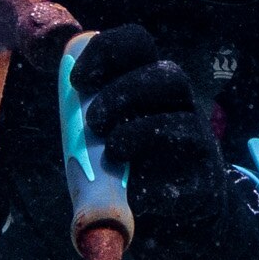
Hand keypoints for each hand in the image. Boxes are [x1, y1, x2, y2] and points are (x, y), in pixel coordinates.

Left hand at [73, 26, 258, 259]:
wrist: (180, 216)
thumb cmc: (132, 165)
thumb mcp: (107, 132)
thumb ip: (86, 114)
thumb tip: (53, 83)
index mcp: (152, 84)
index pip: (138, 43)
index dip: (107, 52)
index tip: (77, 81)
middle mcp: (182, 106)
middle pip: (168, 75)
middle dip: (124, 92)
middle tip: (93, 121)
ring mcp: (199, 144)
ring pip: (182, 122)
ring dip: (138, 132)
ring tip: (113, 151)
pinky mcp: (205, 186)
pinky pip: (185, 180)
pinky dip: (152, 188)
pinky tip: (133, 194)